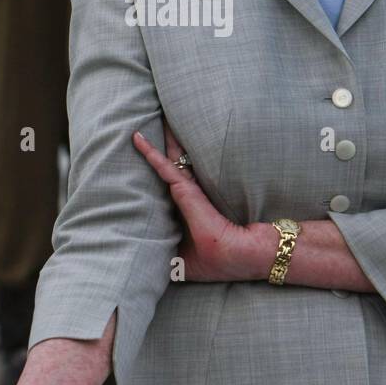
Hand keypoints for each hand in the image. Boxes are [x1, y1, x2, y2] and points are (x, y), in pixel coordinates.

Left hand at [132, 120, 257, 282]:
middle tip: (144, 128)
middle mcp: (188, 199)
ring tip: (142, 124)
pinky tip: (137, 140)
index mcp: (188, 213)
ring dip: (158, 143)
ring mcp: (189, 193)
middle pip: (169, 169)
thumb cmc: (222, 259)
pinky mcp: (188, 192)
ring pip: (168, 162)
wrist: (248, 254)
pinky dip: (151, 154)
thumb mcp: (185, 258)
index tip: (145, 159)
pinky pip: (165, 169)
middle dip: (159, 150)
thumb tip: (142, 246)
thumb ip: (169, 245)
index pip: (167, 190)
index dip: (158, 174)